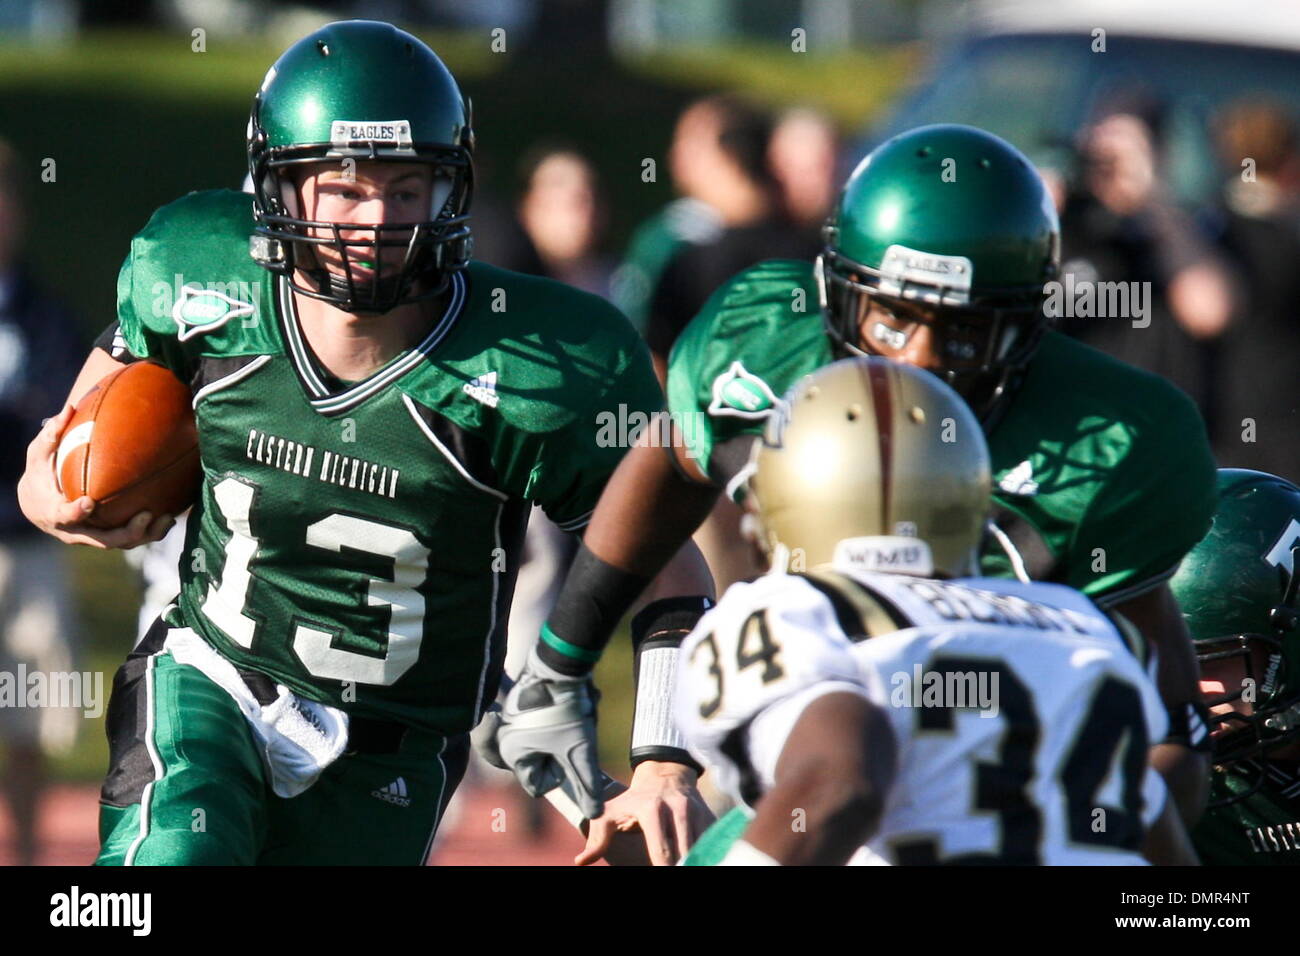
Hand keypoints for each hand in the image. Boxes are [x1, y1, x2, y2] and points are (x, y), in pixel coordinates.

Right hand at [16, 403, 173, 548]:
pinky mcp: (107, 536)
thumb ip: (52, 436)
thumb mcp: (39, 457)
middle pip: (103, 539)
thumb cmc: (40, 477)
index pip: (64, 516)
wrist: (39, 507)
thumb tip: (68, 408)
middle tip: (146, 514)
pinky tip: (171, 516)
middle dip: (127, 531)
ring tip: (167, 519)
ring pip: (122, 543)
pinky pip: (132, 538)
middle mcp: (76, 532)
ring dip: (146, 534)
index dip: (76, 512)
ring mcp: (94, 536)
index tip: (89, 502)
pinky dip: (151, 531)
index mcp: (55, 513)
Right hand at [496, 653, 604, 819]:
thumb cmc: (565, 712)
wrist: (562, 664)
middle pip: (548, 762)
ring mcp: (516, 718)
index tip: (570, 752)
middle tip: (576, 732)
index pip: (540, 785)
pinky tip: (575, 703)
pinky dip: (566, 717)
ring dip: (570, 733)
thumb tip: (594, 814)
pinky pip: (551, 722)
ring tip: (578, 715)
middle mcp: (508, 738)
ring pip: (553, 742)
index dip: (562, 774)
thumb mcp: (580, 752)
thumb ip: (586, 786)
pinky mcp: (527, 701)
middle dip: (568, 750)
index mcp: (513, 754)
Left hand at [576, 760, 714, 865]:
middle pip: (685, 853)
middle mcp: (677, 809)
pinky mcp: (709, 815)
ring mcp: (696, 811)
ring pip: (702, 848)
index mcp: (651, 809)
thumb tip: (580, 861)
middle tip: (678, 868)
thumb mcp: (610, 813)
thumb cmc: (632, 800)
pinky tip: (699, 859)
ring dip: (696, 859)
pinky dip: (707, 855)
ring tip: (689, 863)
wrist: (664, 774)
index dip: (663, 868)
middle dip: (682, 865)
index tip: (661, 871)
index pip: (662, 850)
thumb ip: (597, 839)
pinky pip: (713, 842)